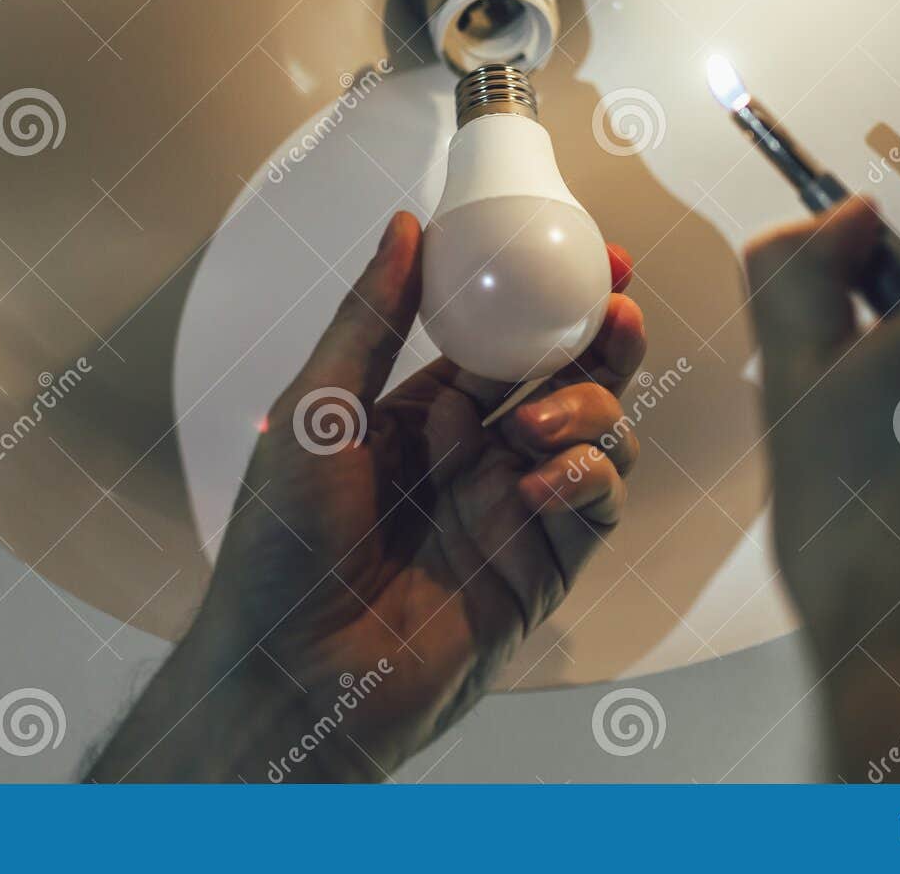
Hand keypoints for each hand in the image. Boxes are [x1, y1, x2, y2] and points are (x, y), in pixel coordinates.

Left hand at [90, 212, 646, 781]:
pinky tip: (539, 481)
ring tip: (536, 422)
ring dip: (586, 409)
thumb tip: (405, 228)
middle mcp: (479, 457)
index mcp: (424, 414)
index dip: (552, 296)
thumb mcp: (315, 410)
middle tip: (617, 308)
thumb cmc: (281, 545)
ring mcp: (515, 512)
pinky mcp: (542, 570)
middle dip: (603, 339)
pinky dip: (585, 479)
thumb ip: (369, 318)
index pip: (508, 340)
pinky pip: (595, 507)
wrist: (290, 671)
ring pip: (597, 436)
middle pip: (569, 378)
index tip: (592, 255)